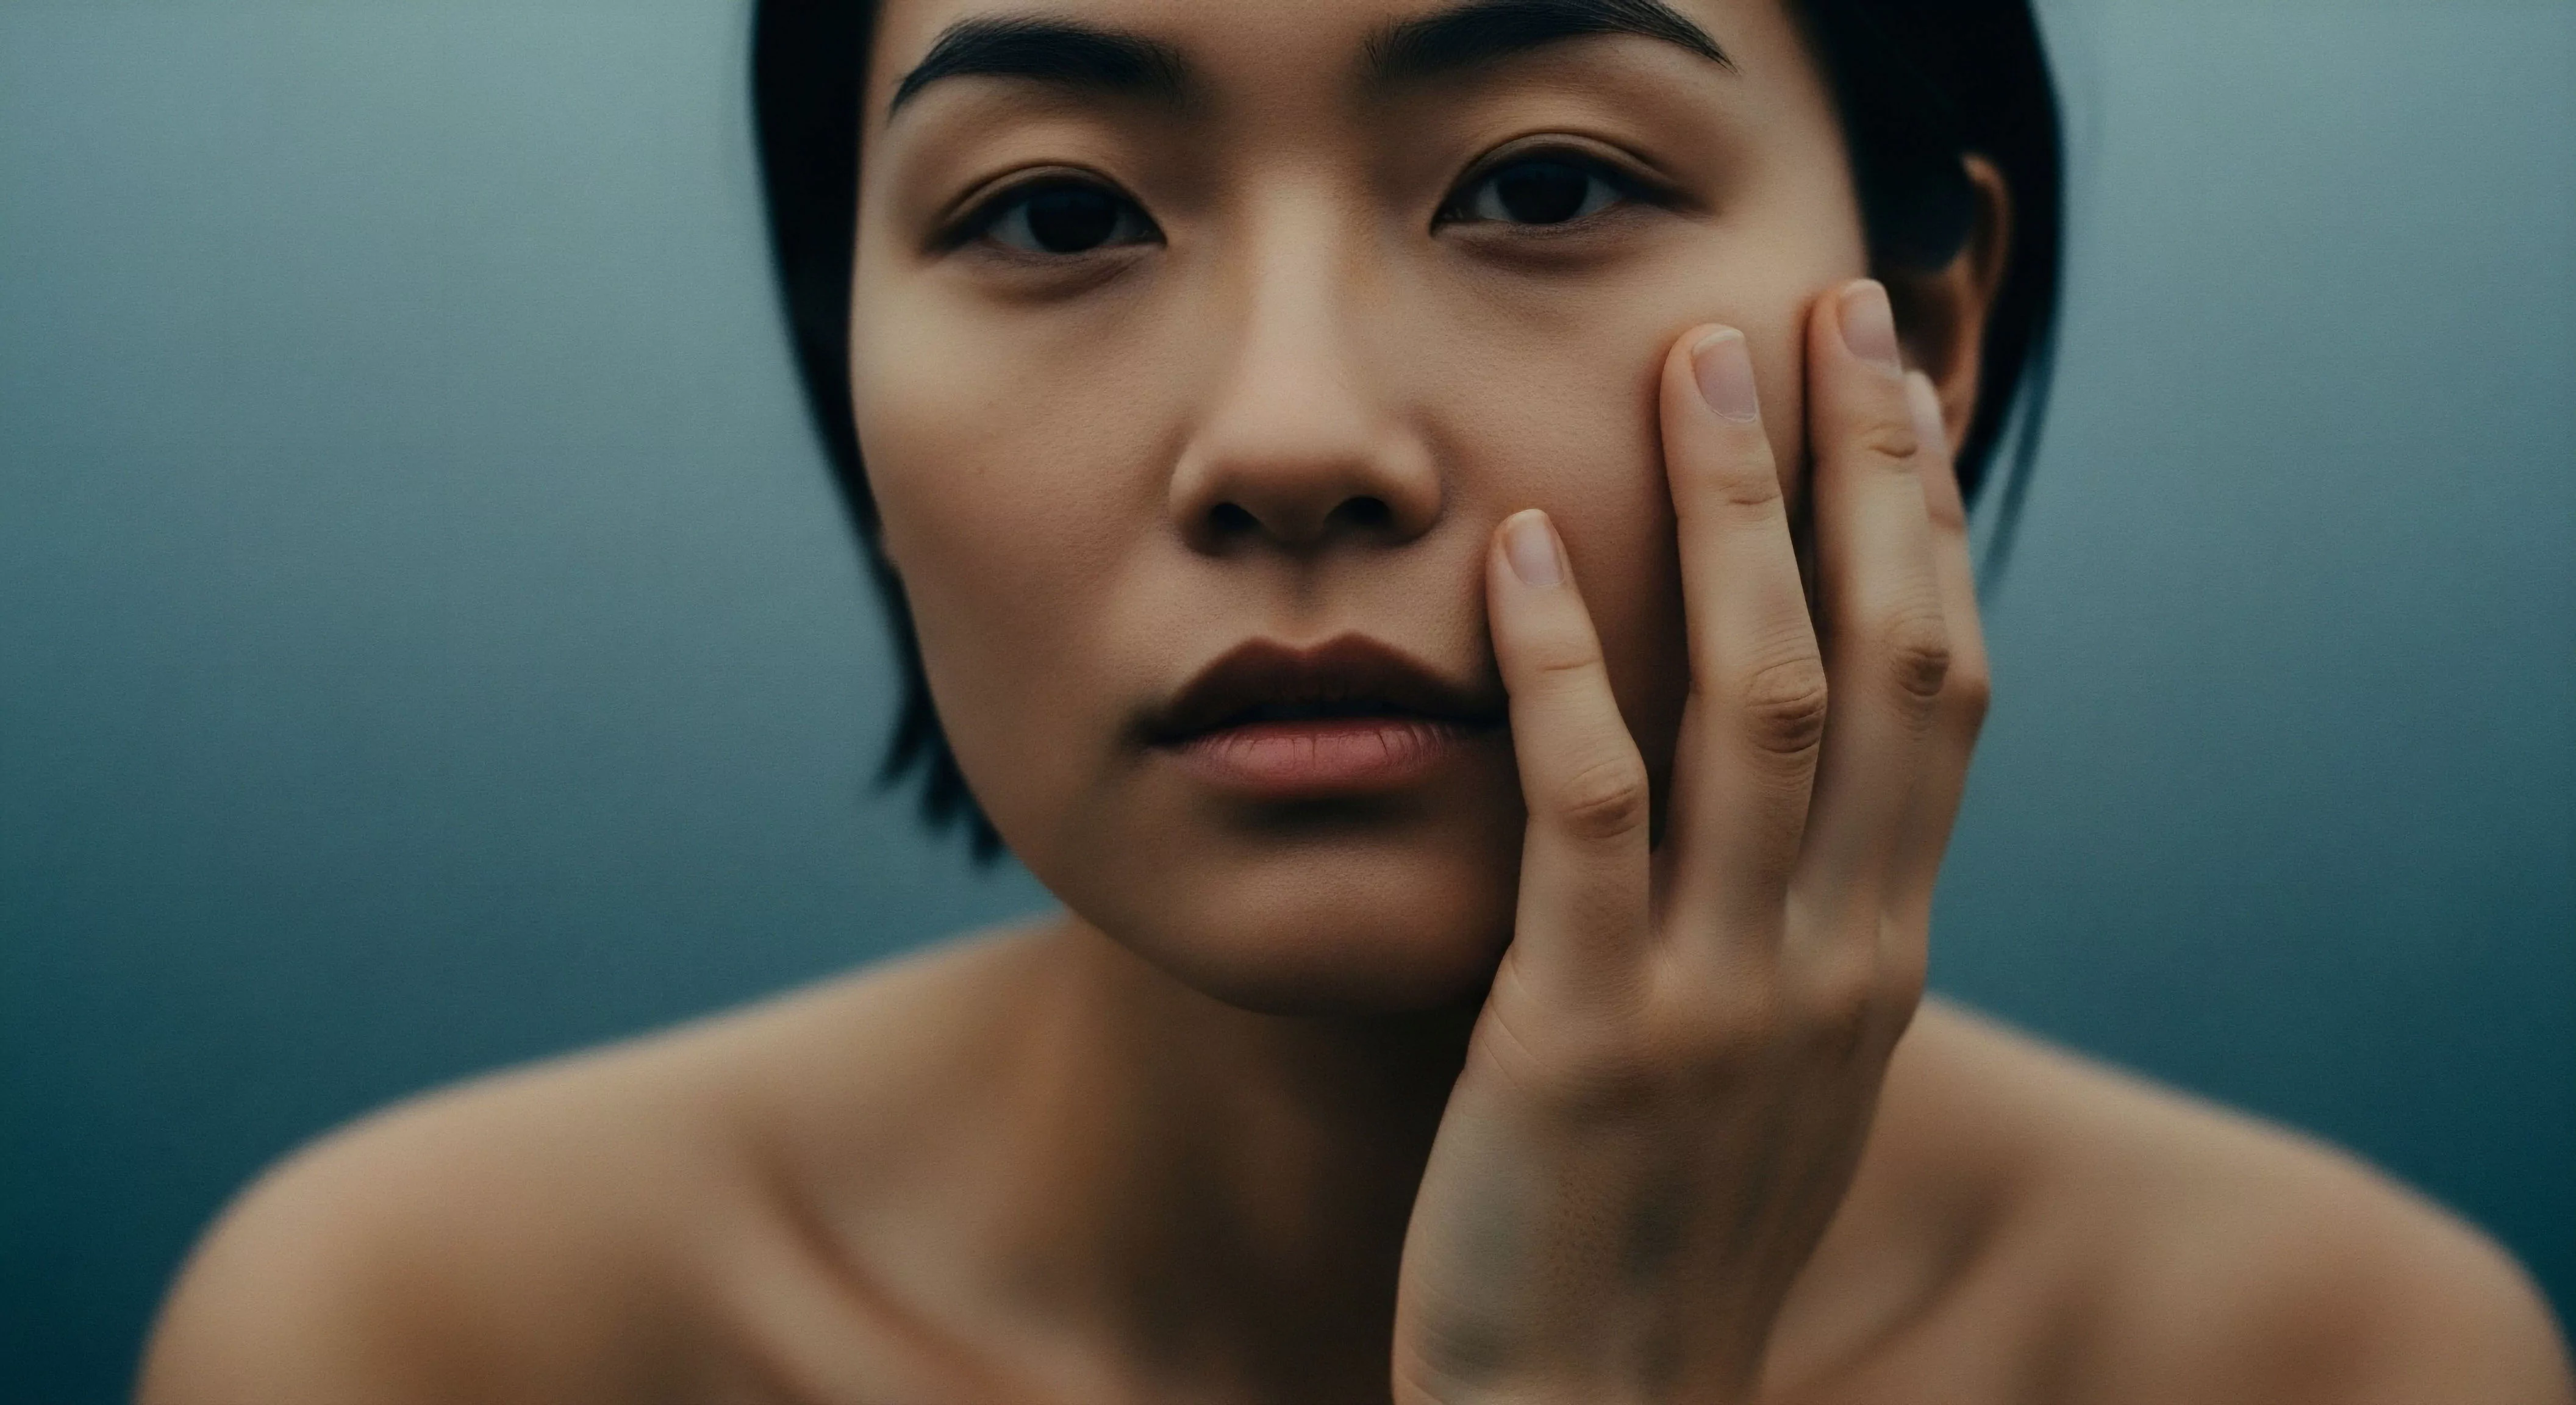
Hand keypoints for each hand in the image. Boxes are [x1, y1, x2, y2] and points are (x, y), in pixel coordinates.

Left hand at [1391, 280, 1990, 1403]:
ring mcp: (1720, 998)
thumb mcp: (1772, 1067)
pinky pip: (1589, 813)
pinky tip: (1530, 551)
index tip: (1901, 387)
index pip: (1942, 695)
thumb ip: (1795, 927)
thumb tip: (1789, 789)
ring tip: (1695, 366)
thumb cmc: (1664, 1232)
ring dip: (1737, 520)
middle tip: (1828, 306)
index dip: (1930, 527)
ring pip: (1761, 706)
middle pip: (1887, 663)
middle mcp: (1834, 958)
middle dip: (1865, 473)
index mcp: (1880, 953)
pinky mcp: (1582, 1038)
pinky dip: (1569, 670)